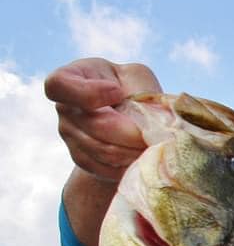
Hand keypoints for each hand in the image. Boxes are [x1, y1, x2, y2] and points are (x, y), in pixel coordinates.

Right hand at [44, 58, 161, 183]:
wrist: (126, 114)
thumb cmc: (130, 87)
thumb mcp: (135, 77)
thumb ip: (140, 90)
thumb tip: (154, 119)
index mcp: (69, 78)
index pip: (60, 85)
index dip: (89, 93)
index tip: (117, 92)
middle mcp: (64, 108)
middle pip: (96, 126)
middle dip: (133, 133)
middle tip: (161, 134)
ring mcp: (70, 136)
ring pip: (105, 151)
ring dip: (136, 151)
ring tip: (157, 145)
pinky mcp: (83, 160)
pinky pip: (108, 168)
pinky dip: (131, 164)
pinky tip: (146, 156)